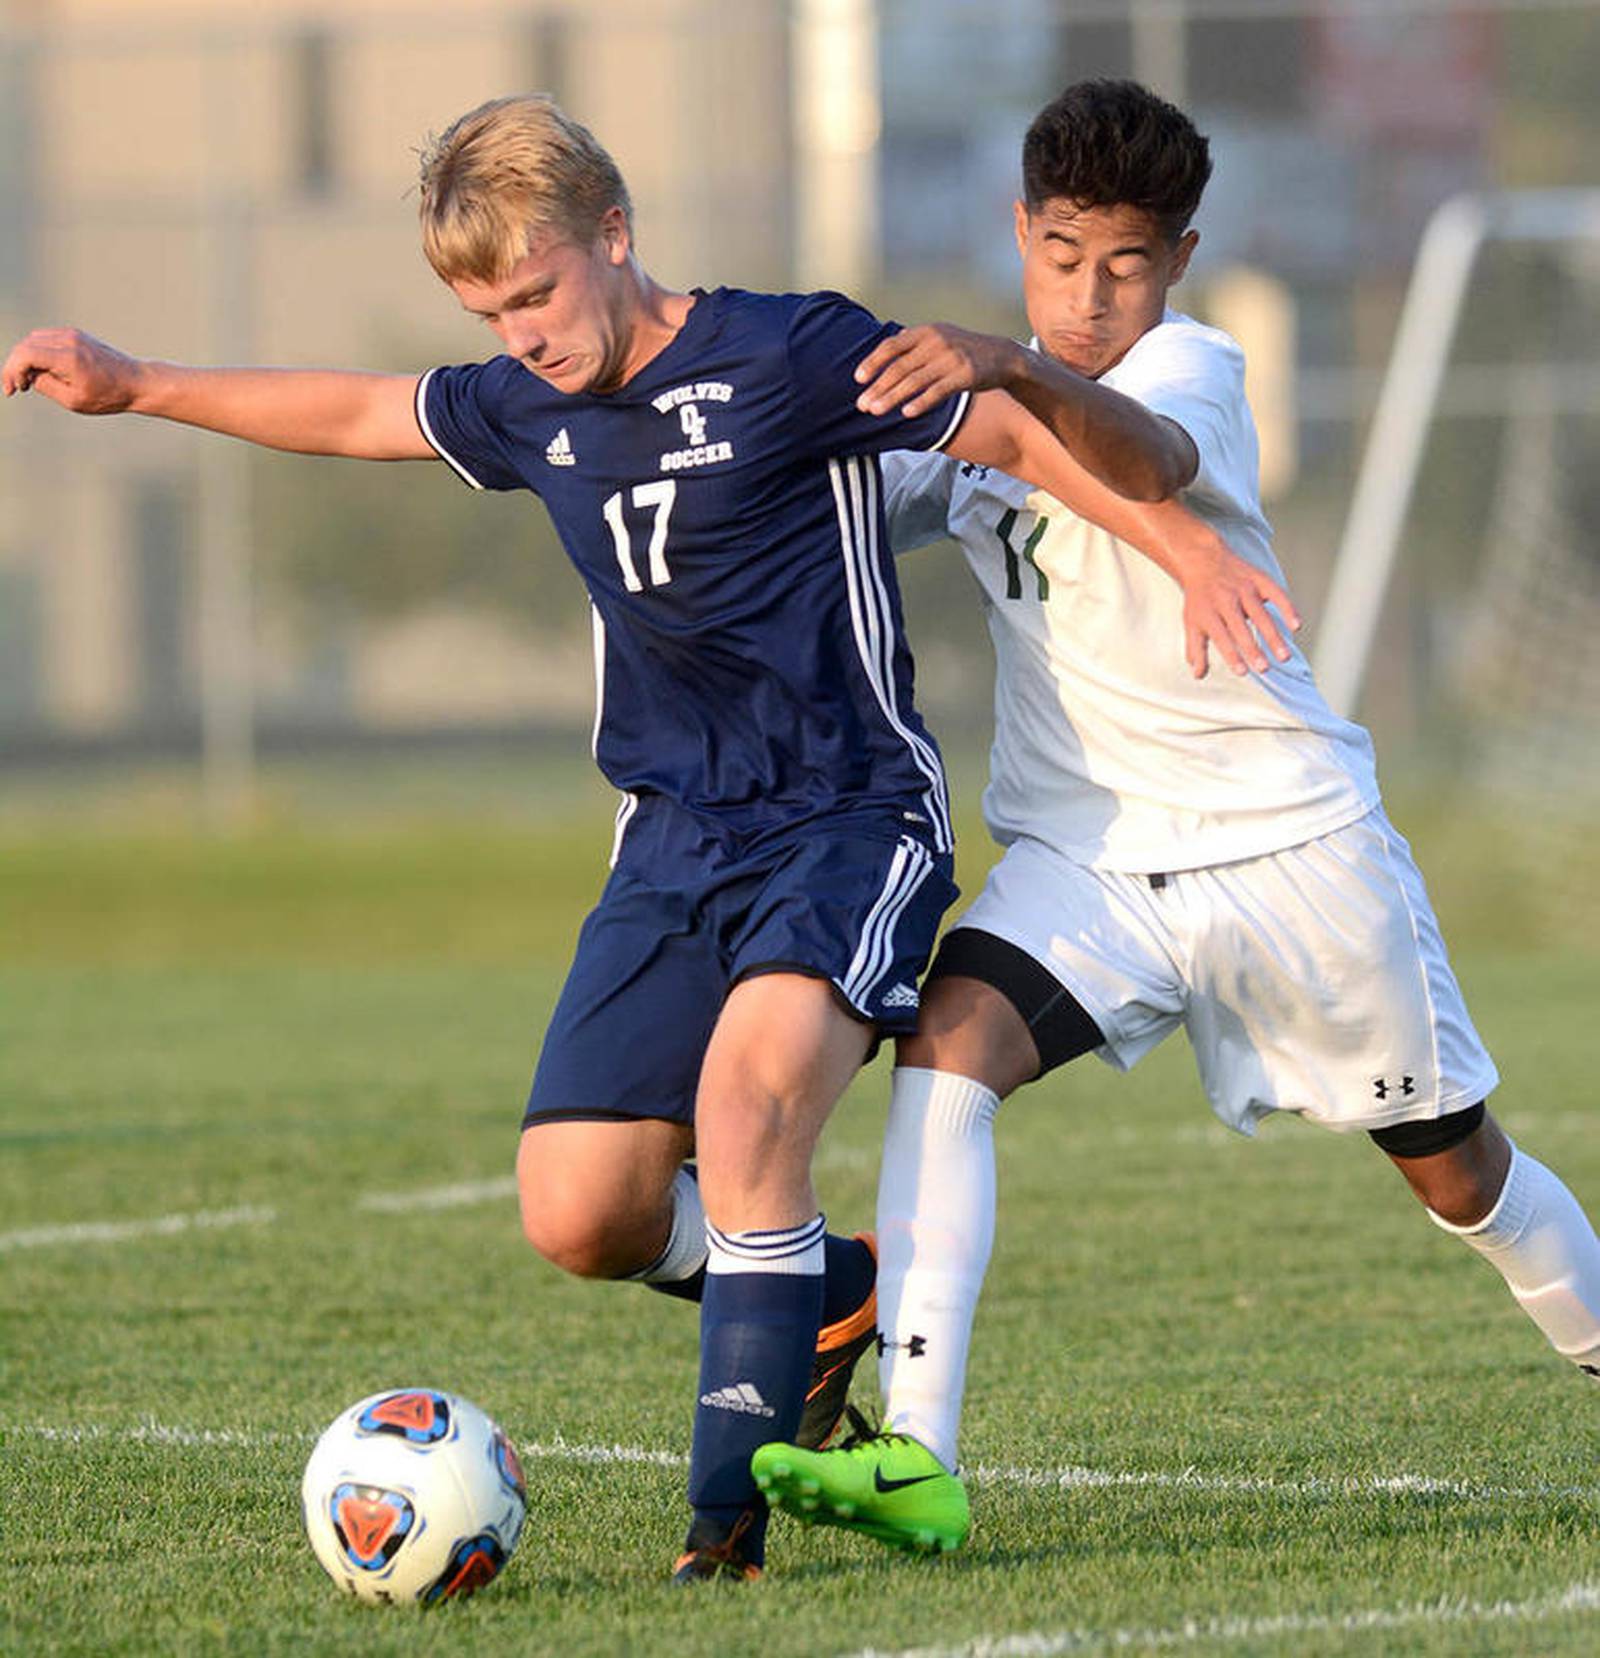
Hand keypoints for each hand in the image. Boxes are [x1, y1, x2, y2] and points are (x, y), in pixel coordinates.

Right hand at [2, 327, 147, 413]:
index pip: (25, 354)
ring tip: (30, 381)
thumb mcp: (74, 400)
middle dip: (15, 367)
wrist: (137, 382)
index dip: (11, 372)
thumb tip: (28, 375)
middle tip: (18, 388)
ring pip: (34, 340)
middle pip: (26, 346)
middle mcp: (68, 340)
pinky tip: (42, 370)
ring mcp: (73, 334)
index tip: (11, 391)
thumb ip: (46, 386)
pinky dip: (38, 352)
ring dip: (26, 359)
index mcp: (68, 357)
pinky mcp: (76, 334)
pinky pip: (46, 339)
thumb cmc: (109, 396)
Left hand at [855, 323, 1024, 418]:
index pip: (892, 346)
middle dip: (878, 387)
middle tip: (862, 404)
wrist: (1002, 356)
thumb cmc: (963, 350)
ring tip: (876, 411)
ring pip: (914, 381)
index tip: (858, 379)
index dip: (873, 362)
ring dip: (892, 397)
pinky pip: (937, 391)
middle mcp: (936, 342)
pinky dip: (921, 402)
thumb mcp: (938, 338)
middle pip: (900, 367)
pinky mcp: (965, 375)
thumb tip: (883, 349)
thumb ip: (912, 344)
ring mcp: (951, 358)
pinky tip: (906, 413)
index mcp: (925, 332)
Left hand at [1177, 537, 1300, 678]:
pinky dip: (1287, 609)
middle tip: (1264, 668)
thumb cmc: (1200, 597)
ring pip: (1260, 615)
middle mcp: (1225, 600)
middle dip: (1253, 649)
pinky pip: (1276, 594)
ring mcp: (1244, 589)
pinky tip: (1296, 625)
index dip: (1231, 655)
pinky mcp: (1259, 580)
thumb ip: (1195, 649)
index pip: (1220, 637)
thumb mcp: (1191, 622)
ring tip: (1283, 656)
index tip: (1242, 672)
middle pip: (1241, 628)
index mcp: (1207, 612)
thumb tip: (1199, 675)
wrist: (1203, 560)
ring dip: (1273, 636)